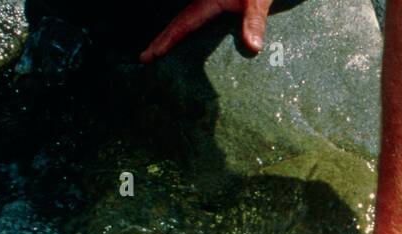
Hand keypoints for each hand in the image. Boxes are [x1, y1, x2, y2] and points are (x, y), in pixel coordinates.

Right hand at [140, 0, 274, 61]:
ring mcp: (209, 6)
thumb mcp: (257, 2)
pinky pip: (197, 24)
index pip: (181, 25)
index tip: (151, 55)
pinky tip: (186, 48)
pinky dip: (187, 36)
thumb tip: (253, 48)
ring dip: (171, 39)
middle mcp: (204, 3)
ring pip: (184, 24)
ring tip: (158, 54)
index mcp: (207, 2)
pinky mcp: (218, 8)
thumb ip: (254, 22)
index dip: (166, 41)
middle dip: (160, 41)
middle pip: (176, 24)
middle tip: (144, 59)